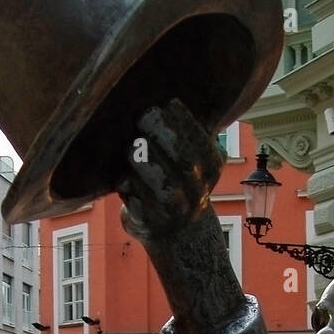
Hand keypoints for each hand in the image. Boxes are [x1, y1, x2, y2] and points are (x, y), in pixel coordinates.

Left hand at [117, 100, 224, 239]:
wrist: (180, 235)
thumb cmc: (181, 182)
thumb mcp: (195, 157)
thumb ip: (186, 133)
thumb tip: (165, 98)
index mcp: (212, 168)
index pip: (202, 142)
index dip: (185, 121)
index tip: (168, 102)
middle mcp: (197, 192)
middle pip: (184, 162)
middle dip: (163, 135)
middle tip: (145, 115)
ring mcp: (175, 211)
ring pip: (163, 186)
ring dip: (145, 162)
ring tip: (132, 145)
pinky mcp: (150, 224)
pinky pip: (139, 205)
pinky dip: (130, 188)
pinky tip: (122, 177)